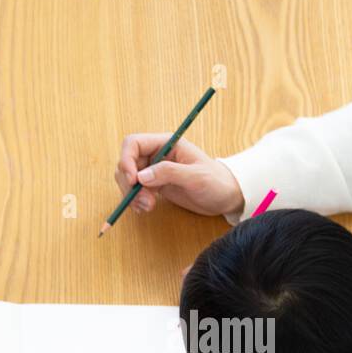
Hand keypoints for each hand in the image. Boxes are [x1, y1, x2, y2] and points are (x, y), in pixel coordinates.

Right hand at [115, 134, 243, 217]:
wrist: (225, 197)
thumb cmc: (216, 181)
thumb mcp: (196, 176)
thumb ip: (169, 173)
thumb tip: (141, 176)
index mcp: (166, 143)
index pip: (133, 143)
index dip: (126, 160)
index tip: (133, 180)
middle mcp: (156, 154)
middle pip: (127, 163)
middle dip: (129, 183)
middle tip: (143, 200)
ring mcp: (154, 170)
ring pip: (128, 178)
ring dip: (131, 194)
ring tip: (147, 207)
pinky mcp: (155, 185)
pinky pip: (135, 191)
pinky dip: (135, 201)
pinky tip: (145, 209)